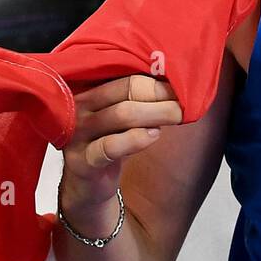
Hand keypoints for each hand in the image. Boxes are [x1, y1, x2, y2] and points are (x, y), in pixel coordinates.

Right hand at [59, 74, 181, 222]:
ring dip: (156, 114)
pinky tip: (154, 136)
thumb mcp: (122, 117)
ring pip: (121, 113)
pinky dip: (136, 139)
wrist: (87, 185)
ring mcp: (77, 132)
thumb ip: (140, 99)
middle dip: (160, 95)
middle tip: (183, 104)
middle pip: (126, 89)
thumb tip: (178, 87)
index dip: (157, 82)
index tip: (180, 89)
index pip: (127, 76)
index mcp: (90, 89)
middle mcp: (79, 105)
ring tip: (176, 117)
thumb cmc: (108, 143)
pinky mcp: (81, 161)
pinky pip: (111, 146)